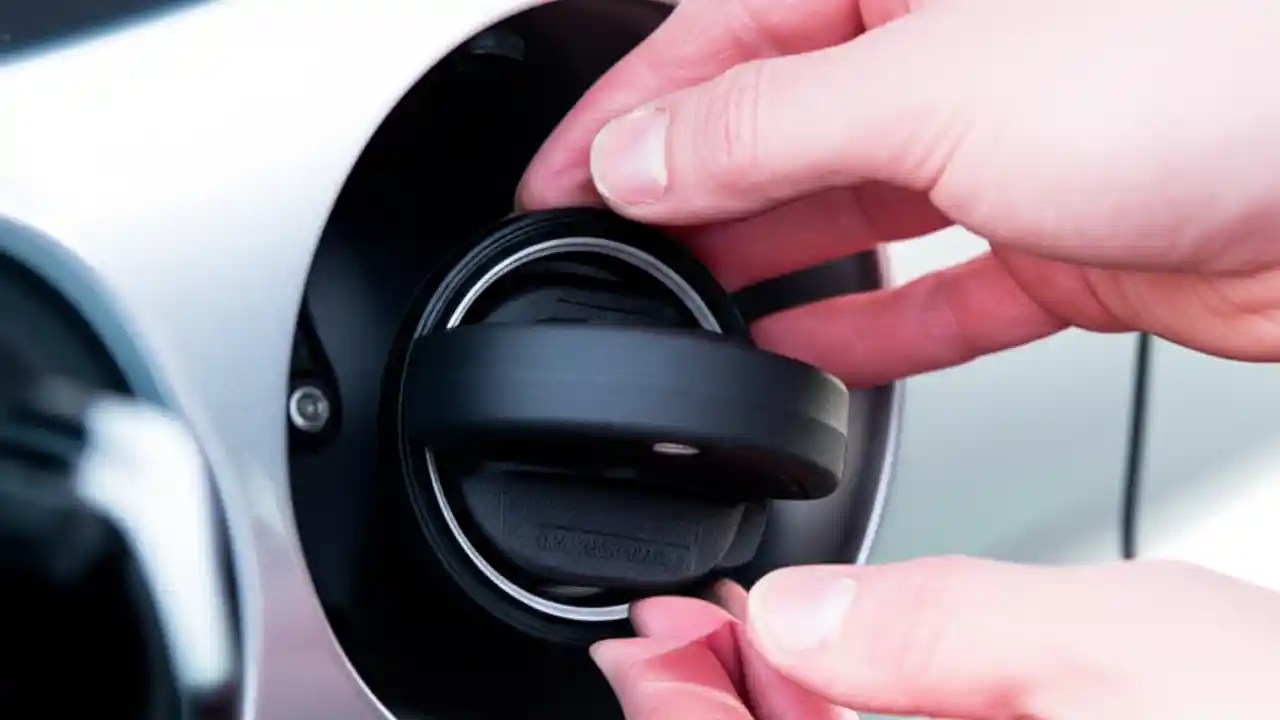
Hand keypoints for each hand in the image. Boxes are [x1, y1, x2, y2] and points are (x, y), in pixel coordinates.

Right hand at [519, 0, 1279, 385]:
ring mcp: (1008, 148)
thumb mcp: (933, 85)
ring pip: (849, 215)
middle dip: (689, 198)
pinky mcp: (1061, 240)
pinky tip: (806, 362)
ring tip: (688, 319)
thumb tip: (641, 151)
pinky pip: (934, 295)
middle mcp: (952, 50)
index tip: (555, 183)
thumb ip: (765, 125)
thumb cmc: (1215, 67)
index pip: (719, 36)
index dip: (625, 114)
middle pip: (777, 127)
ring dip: (770, 272)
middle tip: (613, 264)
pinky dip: (870, 335)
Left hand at [593, 558, 1279, 718]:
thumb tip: (803, 611)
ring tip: (747, 634)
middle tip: (677, 627)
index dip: (680, 712)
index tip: (647, 639)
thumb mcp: (1126, 650)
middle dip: (719, 707)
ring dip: (785, 711)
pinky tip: (844, 676)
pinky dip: (863, 719)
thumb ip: (946, 628)